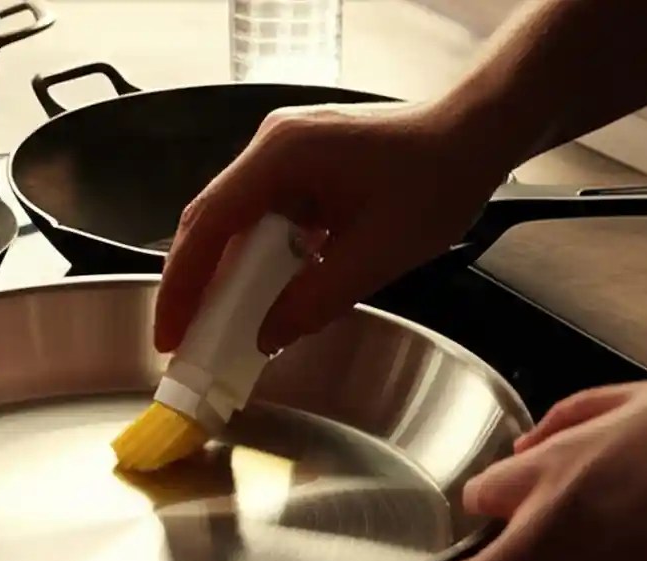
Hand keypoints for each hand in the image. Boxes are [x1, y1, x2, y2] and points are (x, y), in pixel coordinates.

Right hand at [153, 101, 511, 353]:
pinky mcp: (303, 167)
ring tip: (220, 328)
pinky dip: (258, 259)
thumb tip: (264, 337)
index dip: (183, 284)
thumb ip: (315, 300)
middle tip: (185, 339)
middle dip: (195, 285)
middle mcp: (272, 146)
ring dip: (228, 275)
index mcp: (282, 155)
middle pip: (212, 222)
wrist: (476, 134)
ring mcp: (286, 153)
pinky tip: (263, 296)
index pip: (209, 224)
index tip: (170, 331)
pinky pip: (265, 218)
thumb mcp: (377, 254)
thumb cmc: (437, 178)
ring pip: (236, 223)